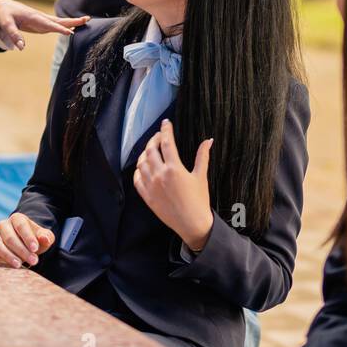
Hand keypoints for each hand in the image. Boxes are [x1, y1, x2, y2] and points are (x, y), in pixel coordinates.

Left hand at [0, 0, 88, 50]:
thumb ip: (14, 35)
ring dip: (71, 22)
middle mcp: (40, 17)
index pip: (49, 24)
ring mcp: (41, 20)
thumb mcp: (6, 24)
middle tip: (86, 19)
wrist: (2, 6)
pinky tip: (72, 28)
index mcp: (33, 17)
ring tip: (85, 21)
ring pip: (59, 22)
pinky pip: (55, 25)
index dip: (59, 29)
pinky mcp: (41, 23)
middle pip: (59, 20)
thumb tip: (21, 47)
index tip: (70, 32)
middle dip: (72, 21)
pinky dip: (65, 25)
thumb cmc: (4, 14)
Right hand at [0, 212, 55, 267]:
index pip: (21, 226)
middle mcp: (3, 225)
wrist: (23, 244)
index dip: (28, 237)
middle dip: (22, 250)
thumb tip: (45, 239)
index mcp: (17, 219)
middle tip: (33, 260)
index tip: (35, 249)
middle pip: (10, 237)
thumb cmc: (34, 240)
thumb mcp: (43, 237)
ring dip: (8, 256)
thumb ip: (46, 236)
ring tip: (19, 265)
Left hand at [132, 119, 213, 250]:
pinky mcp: (147, 196)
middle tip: (160, 136)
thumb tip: (208, 140)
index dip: (166, 130)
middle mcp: (160, 175)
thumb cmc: (199, 200)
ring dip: (145, 153)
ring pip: (141, 163)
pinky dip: (139, 170)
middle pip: (151, 150)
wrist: (192, 223)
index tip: (166, 123)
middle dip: (154, 139)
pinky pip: (137, 179)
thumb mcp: (201, 176)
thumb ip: (203, 156)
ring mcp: (151, 186)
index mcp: (174, 168)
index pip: (167, 143)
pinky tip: (144, 167)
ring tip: (152, 150)